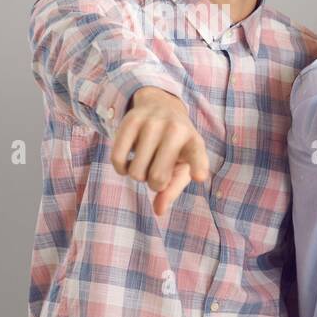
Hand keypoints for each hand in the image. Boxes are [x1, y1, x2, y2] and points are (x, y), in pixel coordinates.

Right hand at [111, 86, 209, 215]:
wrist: (160, 105)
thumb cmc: (175, 145)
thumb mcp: (181, 165)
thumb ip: (173, 189)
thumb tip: (159, 211)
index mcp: (194, 142)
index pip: (197, 156)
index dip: (197, 167)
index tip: (199, 177)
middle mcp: (175, 130)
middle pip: (157, 178)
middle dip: (154, 184)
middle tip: (157, 174)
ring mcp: (152, 123)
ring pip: (136, 172)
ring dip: (138, 175)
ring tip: (145, 164)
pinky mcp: (130, 121)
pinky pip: (117, 159)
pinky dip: (121, 168)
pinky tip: (128, 162)